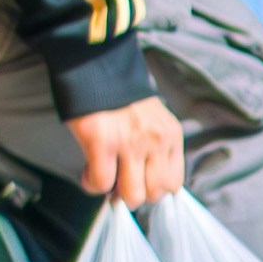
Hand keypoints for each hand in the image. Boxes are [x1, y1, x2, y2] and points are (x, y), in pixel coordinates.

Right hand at [65, 96, 187, 211]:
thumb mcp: (152, 119)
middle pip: (155, 194)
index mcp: (171, 135)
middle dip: (136, 194)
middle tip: (120, 182)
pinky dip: (91, 183)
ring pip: (132, 195)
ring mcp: (129, 143)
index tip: (138, 183)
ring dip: (115, 193)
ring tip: (104, 178)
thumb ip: (155, 145)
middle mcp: (155, 141)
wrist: (96, 65)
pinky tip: (87, 171)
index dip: (154, 190)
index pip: (175, 183)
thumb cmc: (121, 95)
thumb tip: (144, 179)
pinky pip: (101, 183)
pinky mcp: (102, 143)